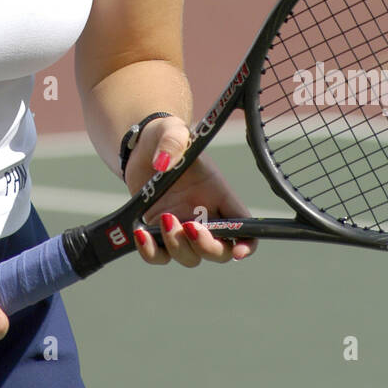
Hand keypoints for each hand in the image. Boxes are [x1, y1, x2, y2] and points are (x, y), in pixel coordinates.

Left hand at [123, 116, 256, 267]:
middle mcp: (204, 217)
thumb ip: (173, 139)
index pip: (244, 226)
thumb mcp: (171, 130)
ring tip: (164, 218)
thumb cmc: (165, 137)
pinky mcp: (157, 233)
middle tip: (189, 227)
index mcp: (219, 195)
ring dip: (178, 246)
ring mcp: (181, 228)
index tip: (237, 250)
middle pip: (218, 251)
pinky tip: (140, 233)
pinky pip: (158, 256)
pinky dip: (150, 252)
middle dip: (207, 247)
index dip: (247, 243)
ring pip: (189, 257)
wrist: (140, 148)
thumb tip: (163, 162)